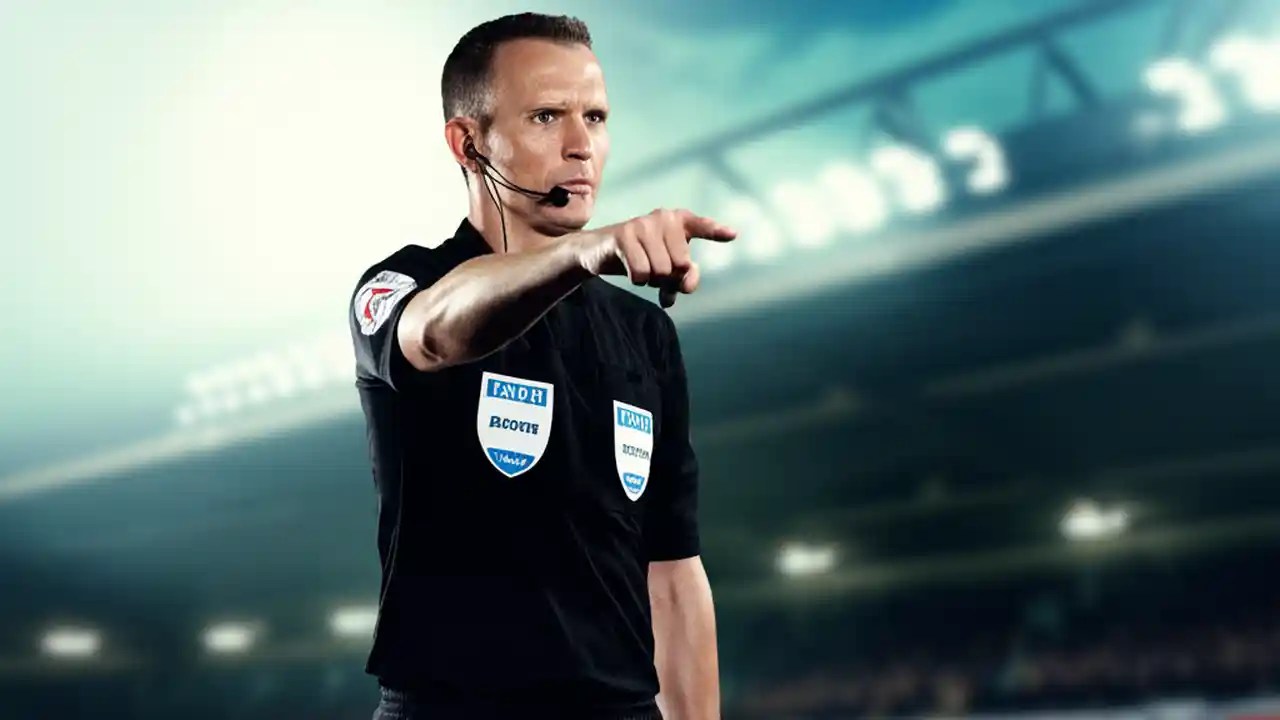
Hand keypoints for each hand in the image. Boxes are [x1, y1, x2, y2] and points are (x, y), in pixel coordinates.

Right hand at [573, 208, 736, 307]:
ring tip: (642, 267)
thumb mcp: (668, 269)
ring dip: (651, 279)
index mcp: (680, 220)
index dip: (716, 231)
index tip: (733, 235)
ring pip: (661, 271)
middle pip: (681, 266)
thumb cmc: (643, 256)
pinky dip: (637, 279)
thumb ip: (685, 280)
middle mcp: (664, 217)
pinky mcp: (624, 235)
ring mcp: (643, 224)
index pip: (701, 226)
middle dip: (668, 278)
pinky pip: (641, 272)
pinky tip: (629, 268)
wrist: (601, 251)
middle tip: (655, 270)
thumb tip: (683, 287)